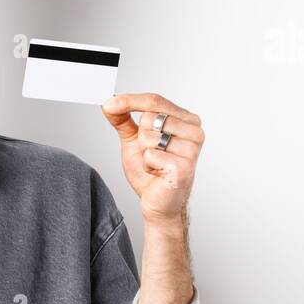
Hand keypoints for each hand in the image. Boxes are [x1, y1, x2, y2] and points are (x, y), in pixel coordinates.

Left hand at [100, 92, 203, 224]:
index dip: (129, 101)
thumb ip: (123, 120)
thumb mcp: (134, 140)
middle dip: (140, 138)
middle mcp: (194, 130)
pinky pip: (150, 155)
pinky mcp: (184, 166)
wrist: (159, 203)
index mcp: (186, 119)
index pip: (155, 100)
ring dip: (144, 153)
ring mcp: (191, 148)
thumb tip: (109, 102)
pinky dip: (147, 166)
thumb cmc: (151, 172)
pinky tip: (158, 173)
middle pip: (149, 117)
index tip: (109, 104)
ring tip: (155, 164)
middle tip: (151, 154)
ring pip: (148, 137)